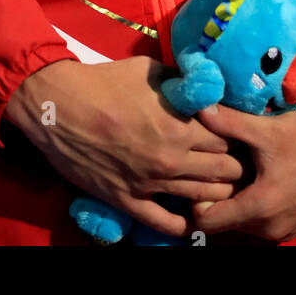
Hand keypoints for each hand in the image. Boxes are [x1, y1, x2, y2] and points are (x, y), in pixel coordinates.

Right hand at [3, 56, 248, 239]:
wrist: (60, 106)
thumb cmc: (104, 82)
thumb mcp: (150, 70)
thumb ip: (181, 84)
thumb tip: (202, 88)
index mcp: (180, 124)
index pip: (229, 139)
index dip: (234, 137)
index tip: (234, 137)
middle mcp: (172, 157)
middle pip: (224, 172)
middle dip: (232, 167)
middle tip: (232, 164)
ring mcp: (151, 183)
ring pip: (202, 199)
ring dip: (215, 195)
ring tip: (217, 189)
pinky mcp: (128, 200)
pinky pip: (165, 223)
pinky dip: (183, 224)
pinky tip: (190, 218)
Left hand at [186, 95, 295, 242]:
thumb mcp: (267, 130)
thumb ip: (228, 121)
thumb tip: (198, 106)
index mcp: (261, 208)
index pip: (207, 221)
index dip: (195, 197)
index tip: (198, 172)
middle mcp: (271, 228)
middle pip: (225, 223)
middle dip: (215, 198)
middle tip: (213, 167)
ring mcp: (286, 229)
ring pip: (244, 223)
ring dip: (236, 201)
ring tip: (234, 170)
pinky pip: (263, 222)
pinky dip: (255, 204)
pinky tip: (257, 176)